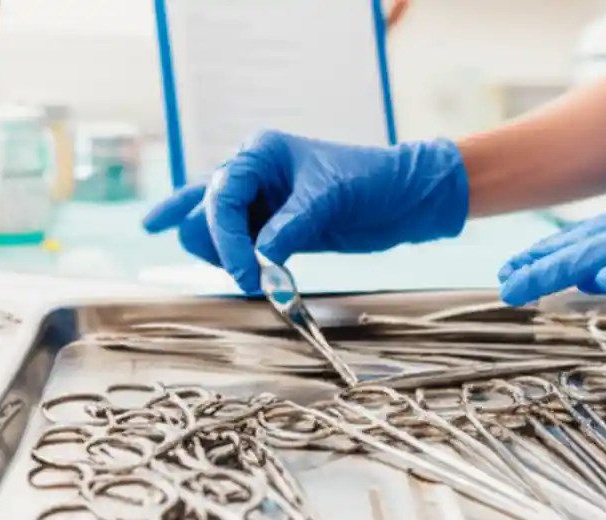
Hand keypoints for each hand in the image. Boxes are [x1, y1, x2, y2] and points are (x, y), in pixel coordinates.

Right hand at [143, 130, 468, 292]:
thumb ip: (292, 225)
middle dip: (221, 248)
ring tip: (256, 279)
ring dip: (224, 258)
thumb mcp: (331, 197)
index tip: (245, 272)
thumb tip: (259, 257)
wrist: (402, 200)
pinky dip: (236, 264)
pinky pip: (235, 247)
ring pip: (210, 232)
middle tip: (252, 280)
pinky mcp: (269, 230)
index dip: (226, 236)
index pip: (221, 195)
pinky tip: (242, 277)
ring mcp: (257, 203)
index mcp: (259, 153)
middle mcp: (250, 174)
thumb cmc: (370, 181)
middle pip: (204, 214)